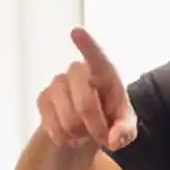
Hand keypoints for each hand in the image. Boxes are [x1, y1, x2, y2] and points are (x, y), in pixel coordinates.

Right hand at [37, 27, 136, 149]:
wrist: (85, 126)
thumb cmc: (111, 119)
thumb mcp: (126, 128)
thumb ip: (125, 131)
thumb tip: (114, 138)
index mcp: (103, 73)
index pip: (96, 57)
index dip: (87, 46)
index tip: (76, 31)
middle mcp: (78, 71)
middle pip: (85, 105)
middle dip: (95, 127)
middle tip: (102, 137)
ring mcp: (58, 83)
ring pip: (68, 119)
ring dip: (80, 134)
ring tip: (84, 132)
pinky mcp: (43, 98)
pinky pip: (53, 126)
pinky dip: (64, 137)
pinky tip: (70, 134)